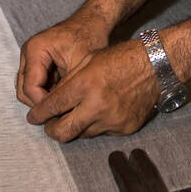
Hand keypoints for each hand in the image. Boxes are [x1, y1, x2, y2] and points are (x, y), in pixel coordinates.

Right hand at [16, 6, 112, 106]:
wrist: (92, 22)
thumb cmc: (89, 36)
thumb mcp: (81, 64)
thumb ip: (67, 87)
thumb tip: (60, 113)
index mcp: (35, 49)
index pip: (31, 87)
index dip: (44, 104)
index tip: (62, 112)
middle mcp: (28, 53)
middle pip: (24, 91)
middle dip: (42, 104)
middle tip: (63, 112)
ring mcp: (30, 59)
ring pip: (27, 90)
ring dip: (44, 99)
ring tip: (65, 104)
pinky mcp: (36, 64)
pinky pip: (35, 85)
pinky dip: (47, 93)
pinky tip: (64, 95)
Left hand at [25, 39, 160, 141]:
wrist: (157, 65)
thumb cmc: (122, 58)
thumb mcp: (89, 61)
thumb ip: (68, 83)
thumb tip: (51, 103)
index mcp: (85, 84)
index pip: (51, 108)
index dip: (38, 115)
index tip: (33, 117)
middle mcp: (97, 106)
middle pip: (63, 132)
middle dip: (52, 130)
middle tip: (49, 125)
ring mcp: (113, 120)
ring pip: (83, 134)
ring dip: (77, 126)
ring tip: (79, 113)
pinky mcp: (125, 128)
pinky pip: (104, 132)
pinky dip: (99, 124)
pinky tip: (104, 111)